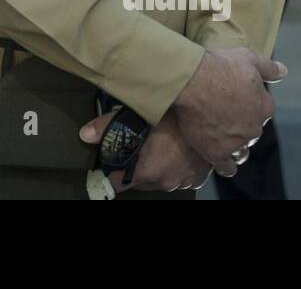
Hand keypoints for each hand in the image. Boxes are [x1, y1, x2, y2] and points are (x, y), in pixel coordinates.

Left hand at [81, 108, 210, 193]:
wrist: (214, 117)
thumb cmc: (177, 116)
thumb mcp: (139, 116)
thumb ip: (108, 127)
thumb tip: (85, 134)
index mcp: (146, 171)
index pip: (116, 185)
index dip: (107, 176)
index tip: (103, 169)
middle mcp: (163, 181)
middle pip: (137, 182)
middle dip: (132, 168)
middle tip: (133, 148)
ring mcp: (182, 181)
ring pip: (159, 179)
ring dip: (155, 167)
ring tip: (155, 147)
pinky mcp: (197, 177)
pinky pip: (179, 177)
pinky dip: (173, 167)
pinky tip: (173, 151)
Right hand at [172, 47, 284, 175]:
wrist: (192, 80)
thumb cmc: (219, 66)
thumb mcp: (247, 58)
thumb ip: (268, 67)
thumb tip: (284, 71)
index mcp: (264, 106)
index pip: (261, 109)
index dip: (247, 103)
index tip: (233, 98)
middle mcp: (255, 127)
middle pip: (250, 129)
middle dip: (239, 123)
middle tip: (220, 112)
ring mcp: (237, 142)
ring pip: (239, 147)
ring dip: (231, 143)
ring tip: (216, 134)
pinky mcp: (218, 152)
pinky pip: (226, 166)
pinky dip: (224, 165)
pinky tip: (217, 158)